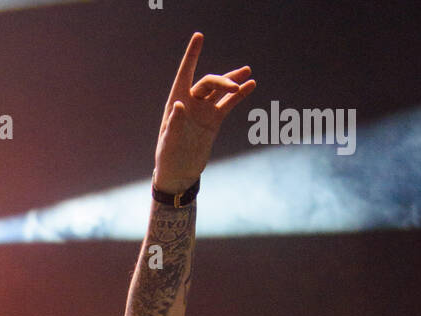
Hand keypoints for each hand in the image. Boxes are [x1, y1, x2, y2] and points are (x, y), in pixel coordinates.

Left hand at [154, 33, 254, 193]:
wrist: (180, 174)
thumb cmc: (168, 158)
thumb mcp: (170, 142)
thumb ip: (175, 123)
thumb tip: (180, 104)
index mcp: (176, 102)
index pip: (185, 73)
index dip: (192, 55)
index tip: (199, 37)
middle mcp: (191, 102)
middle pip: (208, 83)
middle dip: (222, 81)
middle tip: (235, 86)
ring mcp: (204, 110)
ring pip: (220, 90)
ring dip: (233, 81)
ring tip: (248, 73)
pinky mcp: (214, 120)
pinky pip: (228, 103)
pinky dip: (239, 95)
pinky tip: (251, 85)